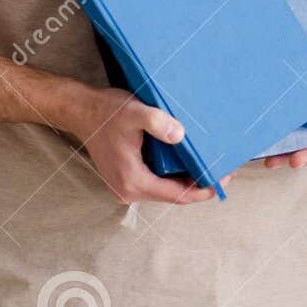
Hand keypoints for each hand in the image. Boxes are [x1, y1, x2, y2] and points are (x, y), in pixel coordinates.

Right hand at [68, 87, 231, 204]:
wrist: (82, 111)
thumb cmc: (107, 112)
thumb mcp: (135, 112)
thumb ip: (157, 123)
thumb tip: (180, 136)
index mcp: (133, 181)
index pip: (177, 195)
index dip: (203, 190)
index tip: (224, 181)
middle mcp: (129, 191)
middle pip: (174, 195)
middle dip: (200, 184)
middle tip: (224, 169)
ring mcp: (126, 187)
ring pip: (166, 189)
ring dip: (188, 179)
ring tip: (211, 164)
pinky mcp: (127, 178)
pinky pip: (157, 181)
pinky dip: (175, 174)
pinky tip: (189, 160)